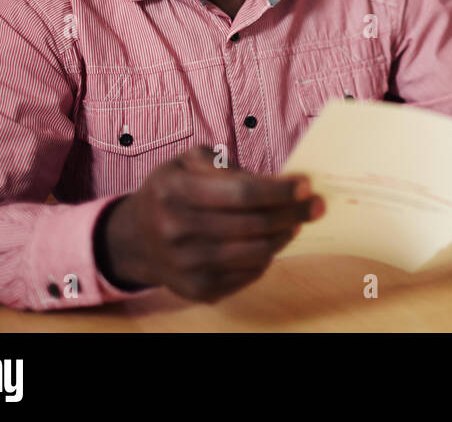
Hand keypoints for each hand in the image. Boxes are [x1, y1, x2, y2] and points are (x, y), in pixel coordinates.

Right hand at [96, 146, 323, 301]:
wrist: (135, 239)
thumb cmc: (172, 191)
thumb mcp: (186, 162)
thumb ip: (224, 164)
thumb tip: (273, 181)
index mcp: (174, 192)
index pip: (240, 194)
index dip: (277, 191)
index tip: (305, 185)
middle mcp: (177, 232)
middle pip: (253, 226)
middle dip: (292, 214)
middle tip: (316, 205)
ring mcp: (187, 266)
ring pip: (255, 254)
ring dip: (284, 236)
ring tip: (295, 221)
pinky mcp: (198, 290)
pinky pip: (248, 274)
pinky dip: (267, 256)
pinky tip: (270, 240)